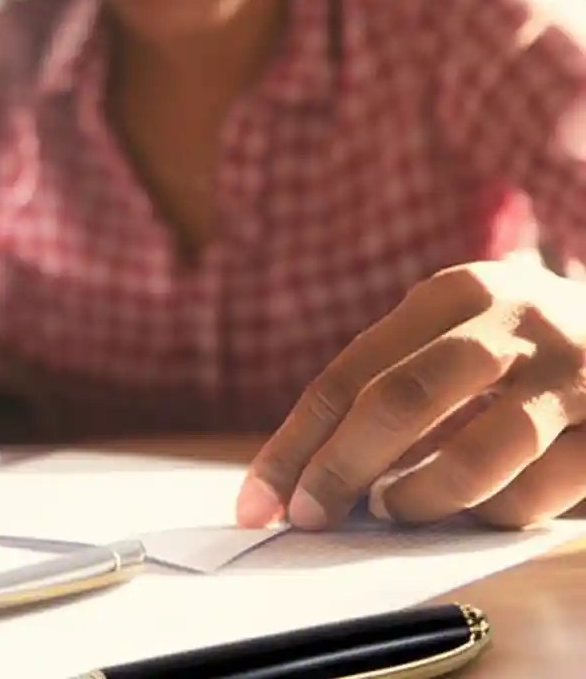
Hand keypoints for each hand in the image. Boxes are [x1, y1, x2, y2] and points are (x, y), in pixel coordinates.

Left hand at [238, 260, 585, 530]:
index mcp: (454, 294)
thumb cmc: (523, 350)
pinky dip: (491, 513)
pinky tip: (482, 505)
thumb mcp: (457, 339)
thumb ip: (391, 388)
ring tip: (398, 507)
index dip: (294, 445)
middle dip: (340, 469)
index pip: (349, 375)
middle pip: (401, 401)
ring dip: (419, 497)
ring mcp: (574, 374)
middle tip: (309, 517)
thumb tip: (302, 479)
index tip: (257, 502)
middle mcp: (514, 322)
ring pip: (475, 455)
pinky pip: (535, 494)